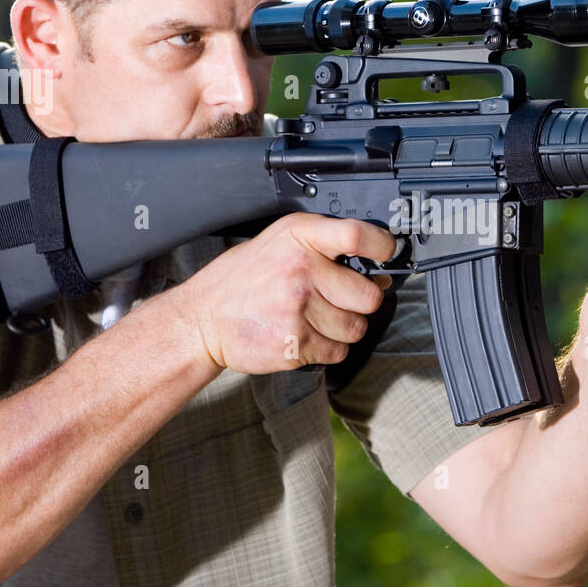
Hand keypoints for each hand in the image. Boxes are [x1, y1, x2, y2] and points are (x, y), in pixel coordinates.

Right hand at [174, 214, 396, 374]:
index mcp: (297, 236)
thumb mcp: (277, 244)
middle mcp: (300, 269)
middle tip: (339, 300)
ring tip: (315, 319)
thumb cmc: (241, 281)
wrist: (201, 319)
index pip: (357, 235)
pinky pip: (337, 351)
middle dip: (361, 303)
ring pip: (356, 328)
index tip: (386, 253)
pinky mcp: (295, 343)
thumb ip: (324, 249)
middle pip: (368, 295)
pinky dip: (327, 349)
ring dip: (343, 328)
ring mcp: (298, 308)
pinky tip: (304, 336)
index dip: (381, 245)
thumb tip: (378, 272)